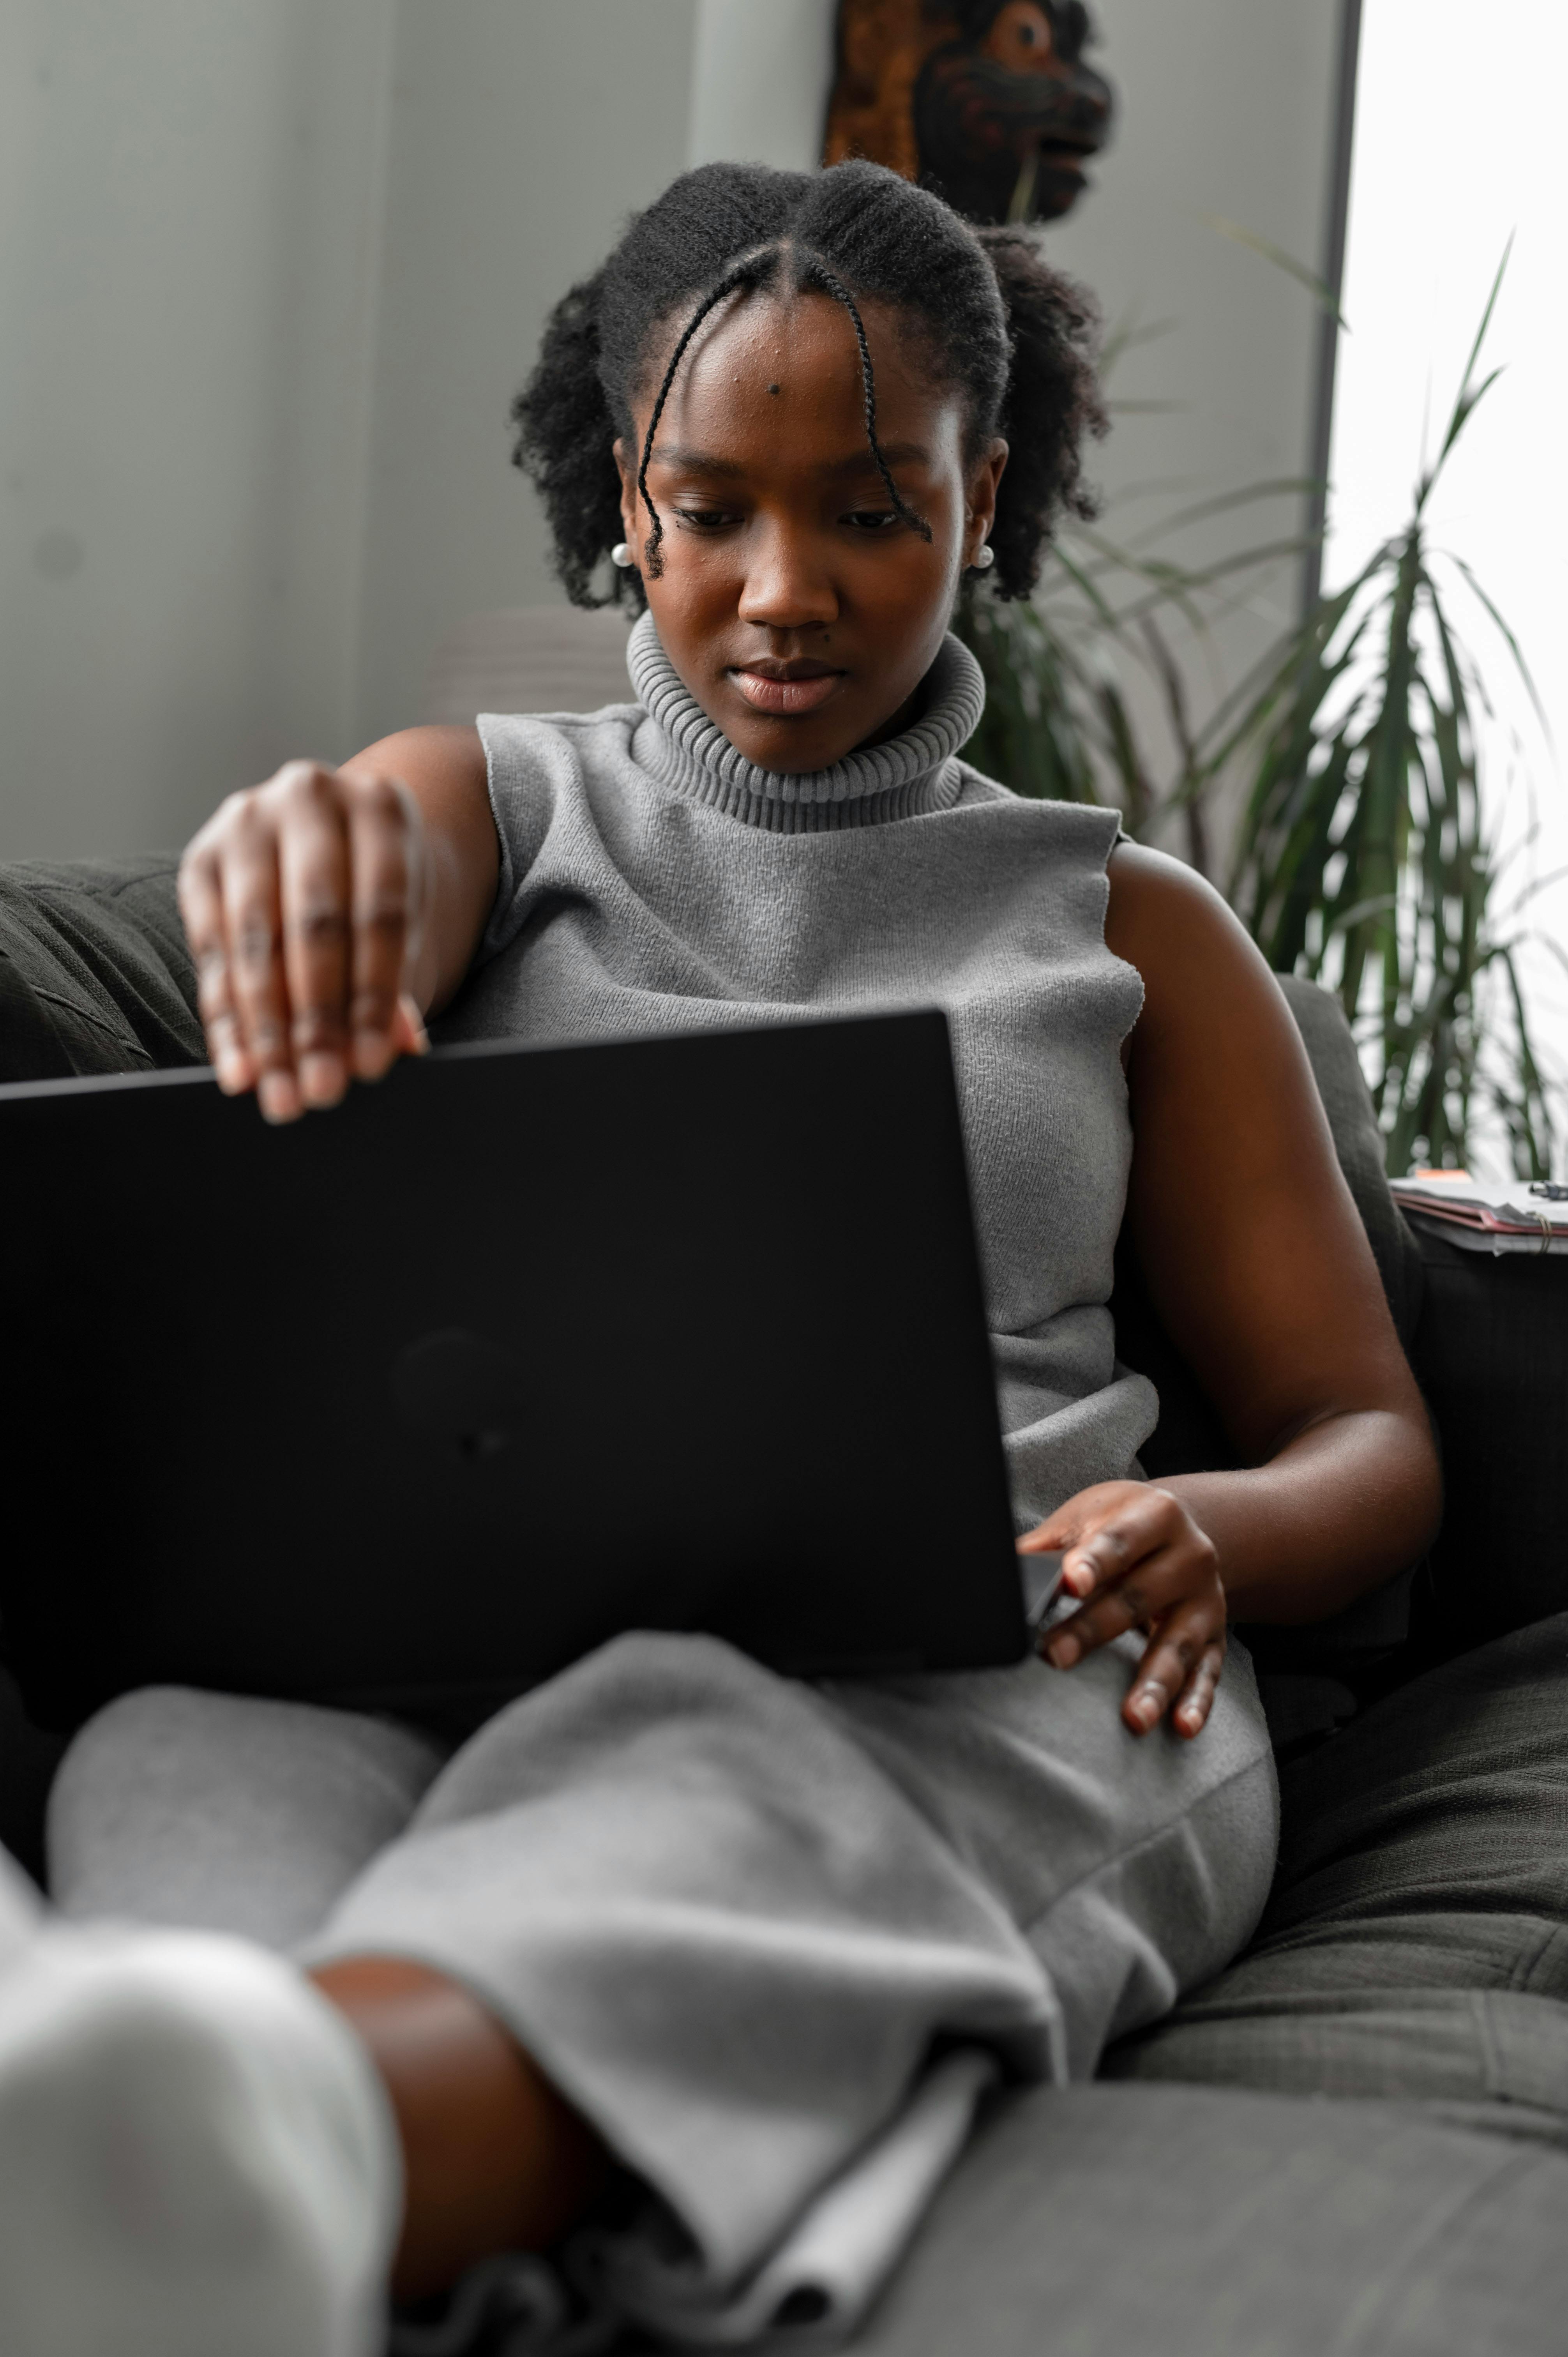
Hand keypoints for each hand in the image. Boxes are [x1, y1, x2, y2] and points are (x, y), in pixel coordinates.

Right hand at [179, 760, 429, 1123]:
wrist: (334, 846)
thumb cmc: (377, 898)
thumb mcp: (404, 931)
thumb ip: (398, 984)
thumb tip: (396, 1047)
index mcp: (382, 807)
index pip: (382, 913)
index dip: (376, 995)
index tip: (373, 1064)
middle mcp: (310, 798)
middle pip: (316, 926)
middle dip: (318, 1019)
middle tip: (322, 1090)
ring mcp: (246, 822)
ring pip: (256, 941)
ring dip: (268, 1029)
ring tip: (282, 1093)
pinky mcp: (200, 858)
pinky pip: (211, 951)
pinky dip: (228, 1019)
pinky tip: (240, 1068)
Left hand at [1019, 1482, 1226, 1738]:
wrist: (1178, 1528)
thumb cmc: (1118, 1525)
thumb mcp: (1087, 1519)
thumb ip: (1048, 1546)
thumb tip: (999, 1572)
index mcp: (1155, 1514)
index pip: (1119, 1540)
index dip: (1094, 1561)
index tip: (1070, 1583)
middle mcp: (1190, 1555)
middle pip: (1139, 1596)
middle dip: (1094, 1629)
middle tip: (1056, 1656)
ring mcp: (1206, 1600)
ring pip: (1178, 1644)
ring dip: (1154, 1683)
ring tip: (1133, 1717)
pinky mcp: (1216, 1637)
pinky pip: (1208, 1673)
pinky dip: (1197, 1702)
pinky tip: (1182, 1726)